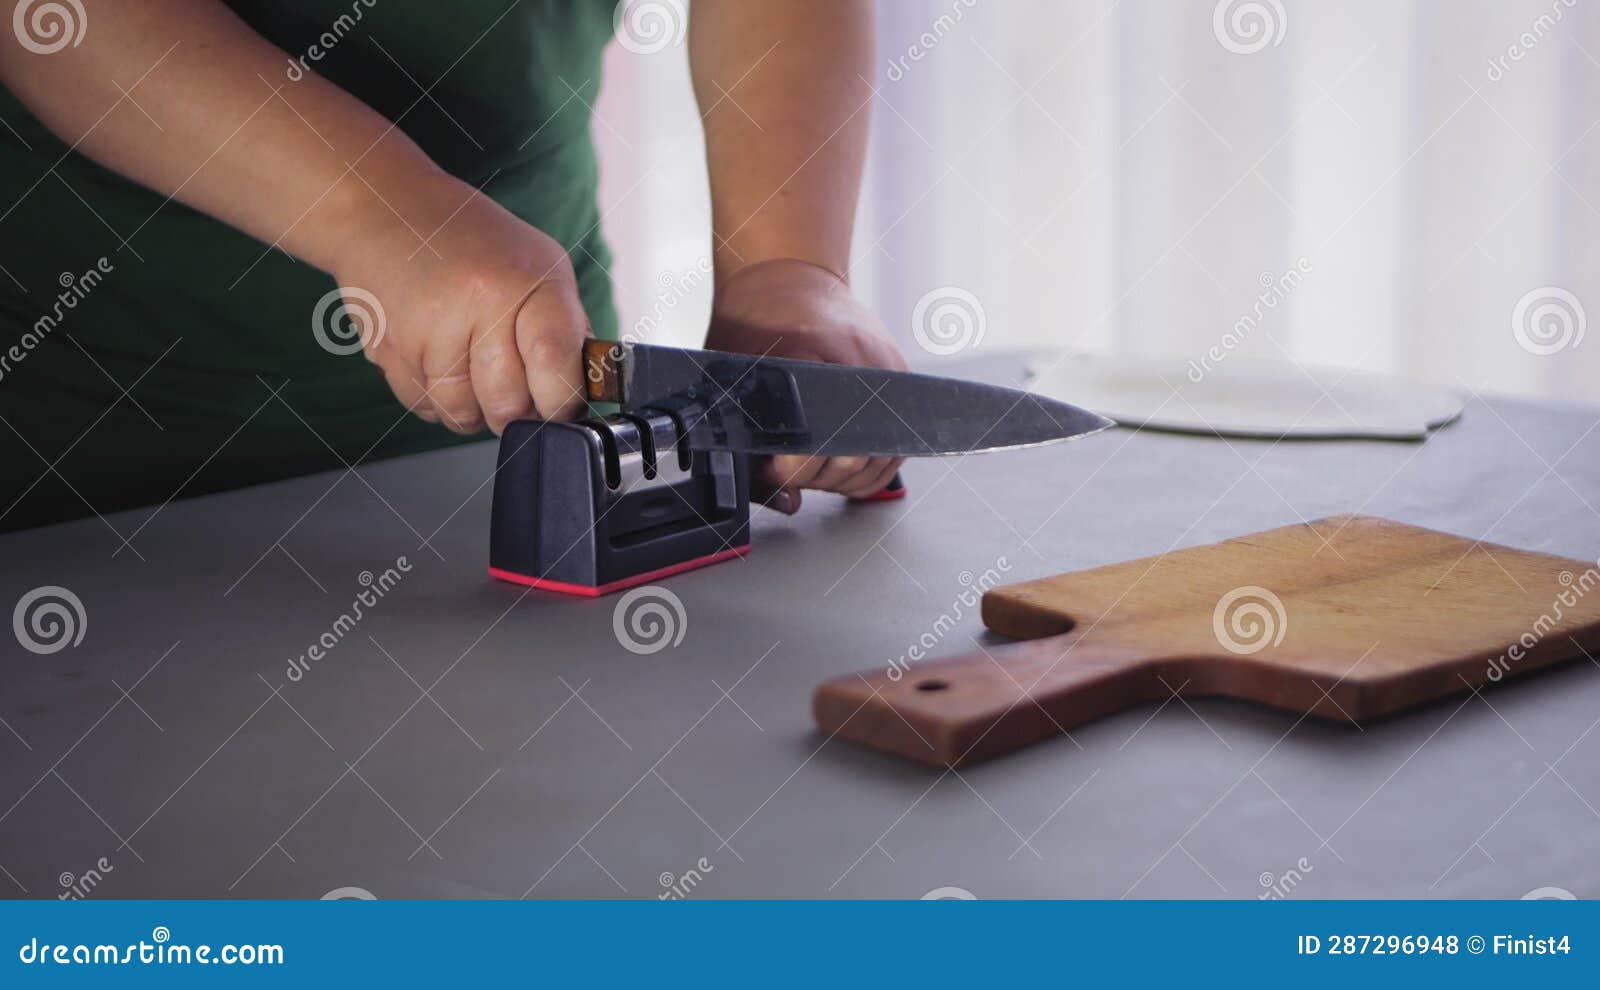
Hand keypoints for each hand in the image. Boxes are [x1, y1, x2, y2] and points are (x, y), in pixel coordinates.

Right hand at [328, 173, 589, 435]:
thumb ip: (567, 326)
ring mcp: (429, 330)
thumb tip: (591, 384)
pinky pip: (425, 408)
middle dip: (516, 410)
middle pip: (508, 404)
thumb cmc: (468, 237)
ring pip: (464, 415)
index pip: (556, 365)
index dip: (563, 401)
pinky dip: (437, 400)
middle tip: (513, 384)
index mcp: (526, 281)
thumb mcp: (538, 263)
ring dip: (474, 409)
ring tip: (473, 366)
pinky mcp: (390, 349)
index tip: (561, 404)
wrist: (385, 208)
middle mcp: (479, 303)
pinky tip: (439, 360)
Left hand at [705, 259, 906, 512]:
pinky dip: (869, 462)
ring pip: (881, 461)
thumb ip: (752, 450)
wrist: (787, 277)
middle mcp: (861, 366)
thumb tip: (790, 504)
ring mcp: (888, 373)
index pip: (819, 446)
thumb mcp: (733, 383)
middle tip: (787, 464)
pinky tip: (838, 455)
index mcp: (814, 359)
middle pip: (854, 461)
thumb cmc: (753, 325)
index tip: (773, 467)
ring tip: (811, 459)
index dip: (791, 470)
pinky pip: (895, 444)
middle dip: (816, 477)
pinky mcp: (902, 379)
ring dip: (844, 475)